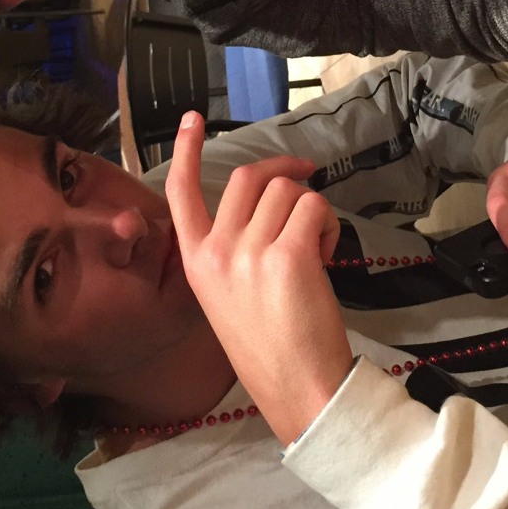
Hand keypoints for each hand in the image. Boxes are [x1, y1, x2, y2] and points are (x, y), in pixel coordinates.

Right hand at [165, 112, 352, 444]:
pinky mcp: (287, 254)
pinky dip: (327, 224)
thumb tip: (268, 206)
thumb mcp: (227, 295)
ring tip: (315, 247)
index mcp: (195, 261)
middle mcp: (216, 251)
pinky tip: (324, 255)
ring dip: (310, 208)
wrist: (298, 390)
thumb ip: (232, 249)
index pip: (180, 192)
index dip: (187, 150)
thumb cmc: (269, 347)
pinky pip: (312, 207)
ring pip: (286, 191)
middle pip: (246, 177)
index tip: (191, 119)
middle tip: (305, 177)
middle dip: (281, 170)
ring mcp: (249, 252)